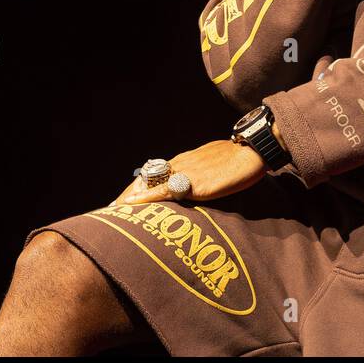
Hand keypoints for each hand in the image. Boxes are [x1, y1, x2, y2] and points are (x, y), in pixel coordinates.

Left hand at [111, 140, 267, 205]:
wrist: (251, 152)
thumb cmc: (237, 158)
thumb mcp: (214, 164)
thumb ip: (202, 173)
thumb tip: (198, 184)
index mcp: (184, 160)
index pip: (155, 173)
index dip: (139, 186)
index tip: (126, 198)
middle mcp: (179, 164)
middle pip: (146, 178)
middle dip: (129, 193)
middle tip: (112, 208)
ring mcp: (184, 173)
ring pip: (149, 184)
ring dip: (130, 197)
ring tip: (114, 210)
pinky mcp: (192, 184)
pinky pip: (163, 191)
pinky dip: (144, 198)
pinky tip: (131, 205)